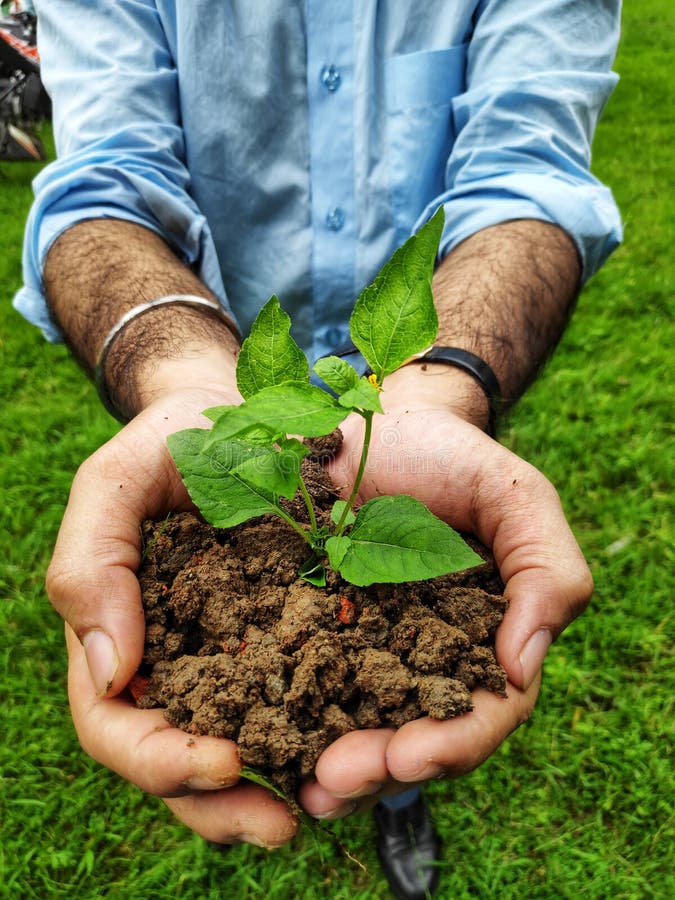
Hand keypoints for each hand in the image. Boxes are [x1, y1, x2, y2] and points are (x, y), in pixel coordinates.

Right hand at [47, 386, 297, 846]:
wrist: (242, 412)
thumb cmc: (171, 441)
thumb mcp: (116, 482)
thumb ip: (90, 565)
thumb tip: (109, 671)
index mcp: (118, 636)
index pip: (116, 723)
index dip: (158, 758)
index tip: (221, 760)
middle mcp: (172, 661)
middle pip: (180, 760)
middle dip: (223, 803)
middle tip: (284, 824)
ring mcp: (231, 656)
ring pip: (242, 748)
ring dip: (278, 787)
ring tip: (330, 802)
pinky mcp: (289, 640)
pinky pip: (298, 701)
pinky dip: (320, 734)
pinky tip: (360, 744)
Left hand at [298, 365, 592, 816]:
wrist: (372, 423)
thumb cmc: (451, 457)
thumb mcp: (514, 496)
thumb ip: (545, 571)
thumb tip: (522, 667)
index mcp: (484, 642)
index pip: (485, 713)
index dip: (453, 743)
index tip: (408, 756)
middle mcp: (426, 662)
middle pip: (414, 739)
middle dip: (377, 769)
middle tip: (331, 783)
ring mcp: (363, 651)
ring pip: (355, 730)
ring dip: (329, 765)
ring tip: (296, 784)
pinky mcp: (306, 632)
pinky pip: (298, 687)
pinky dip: (285, 719)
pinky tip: (258, 738)